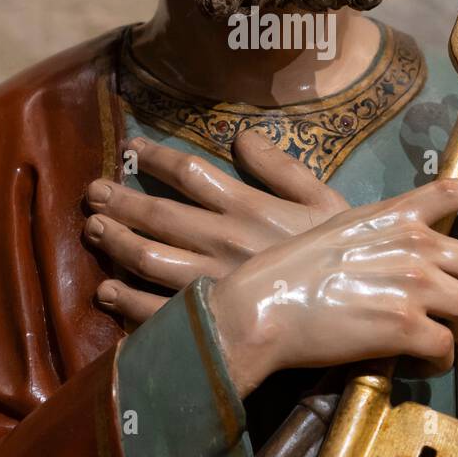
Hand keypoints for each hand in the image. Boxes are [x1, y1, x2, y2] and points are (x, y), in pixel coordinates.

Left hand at [84, 129, 348, 322]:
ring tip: (92, 232)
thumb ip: (281, 168)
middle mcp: (224, 241)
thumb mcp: (325, 200)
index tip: (132, 149)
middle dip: (120, 202)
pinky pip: (160, 313)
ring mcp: (214, 283)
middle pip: (158, 215)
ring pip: (149, 260)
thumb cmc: (347, 256)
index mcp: (249, 207)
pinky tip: (105, 294)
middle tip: (92, 193)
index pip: (190, 174)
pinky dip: (127, 304)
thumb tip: (241, 135)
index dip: (155, 159)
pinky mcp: (215, 321)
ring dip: (115, 245)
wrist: (365, 310)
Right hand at [206, 175, 457, 397]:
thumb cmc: (290, 271)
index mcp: (395, 215)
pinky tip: (407, 359)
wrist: (263, 306)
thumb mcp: (340, 230)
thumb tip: (407, 256)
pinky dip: (432, 360)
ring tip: (422, 336)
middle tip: (449, 308)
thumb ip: (383, 235)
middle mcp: (414, 245)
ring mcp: (414, 286)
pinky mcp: (406, 328)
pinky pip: (446, 349)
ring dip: (454, 328)